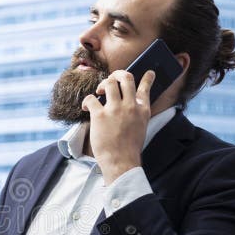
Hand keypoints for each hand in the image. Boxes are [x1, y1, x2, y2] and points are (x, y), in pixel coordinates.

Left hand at [81, 70, 154, 184]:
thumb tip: (130, 107)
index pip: (146, 88)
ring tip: (100, 92)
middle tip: (111, 80)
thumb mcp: (140, 128)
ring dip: (103, 84)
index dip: (147, 78)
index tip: (149, 72)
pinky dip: (87, 101)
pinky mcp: (100, 115)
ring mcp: (115, 109)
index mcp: (142, 110)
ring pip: (109, 83)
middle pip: (126, 78)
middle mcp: (130, 106)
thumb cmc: (129, 149)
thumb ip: (136, 115)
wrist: (121, 162)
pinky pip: (91, 98)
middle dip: (117, 74)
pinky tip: (86, 107)